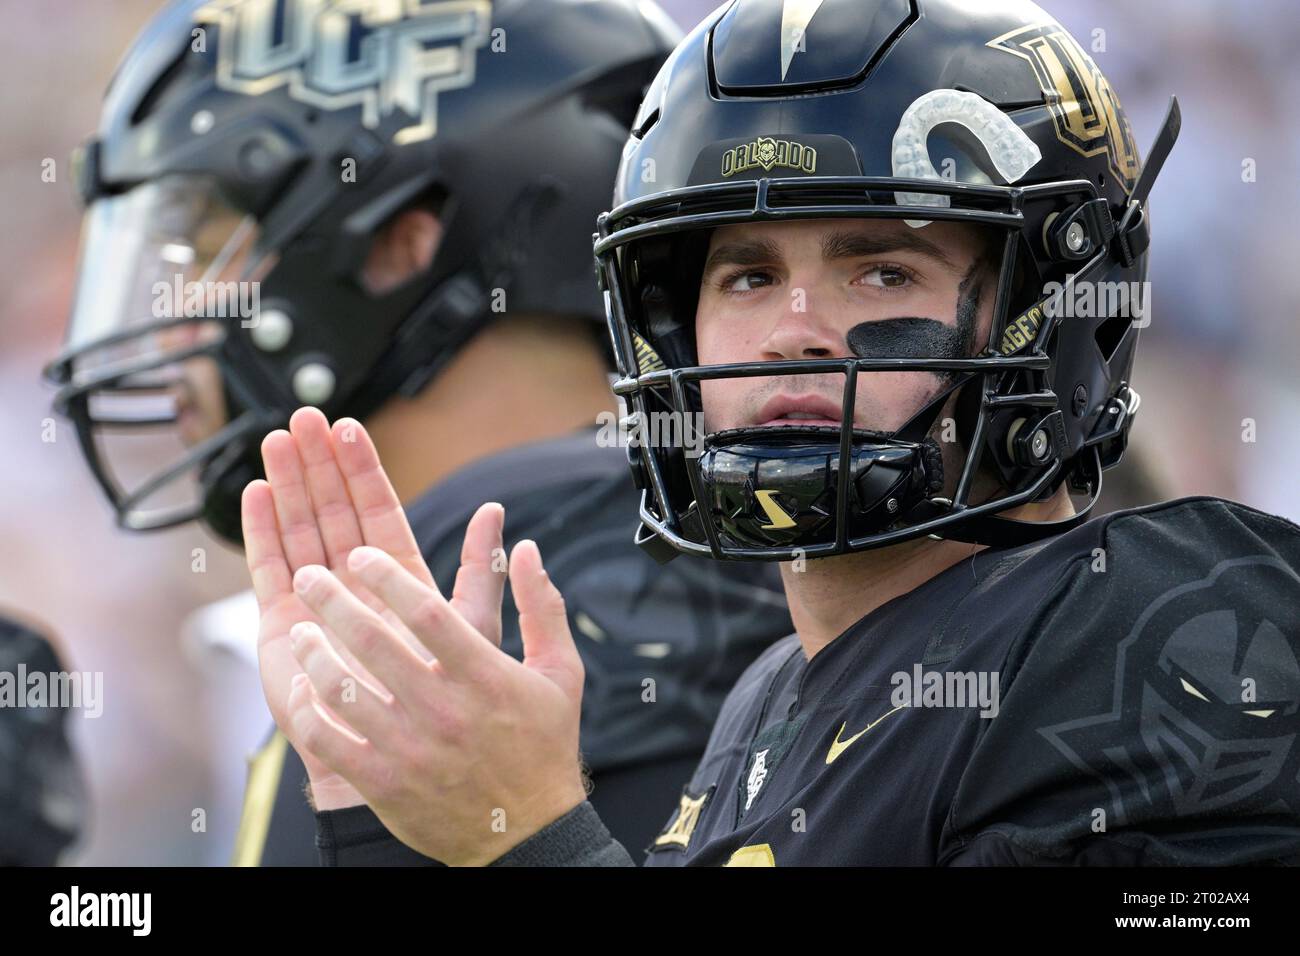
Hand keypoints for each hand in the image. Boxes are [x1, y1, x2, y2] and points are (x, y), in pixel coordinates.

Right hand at [241, 407, 458, 809]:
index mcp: (399, 580)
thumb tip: (496, 512)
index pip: (377, 512)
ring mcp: (316, 603)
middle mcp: (354, 585)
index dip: (362, 471)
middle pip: (332, 512)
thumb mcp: (474, 629)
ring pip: (300, 531)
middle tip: (303, 417)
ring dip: (288, 486)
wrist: (409, 762)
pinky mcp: (284, 629)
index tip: (349, 428)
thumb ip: (481, 572)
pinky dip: (263, 532)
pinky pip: (271, 571)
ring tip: (276, 440)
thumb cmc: (447, 703)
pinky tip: (258, 492)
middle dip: (318, 465)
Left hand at [284, 529, 586, 866]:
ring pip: (341, 688)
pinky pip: (328, 740)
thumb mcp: (560, 671)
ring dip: (313, 652)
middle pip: (373, 642)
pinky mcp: (384, 784)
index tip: (360, 556)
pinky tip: (308, 688)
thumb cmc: (543, 744)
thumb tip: (524, 547)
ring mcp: (410, 749)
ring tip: (302, 632)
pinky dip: (309, 710)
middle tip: (309, 576)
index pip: (427, 612)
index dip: (387, 577)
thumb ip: (542, 605)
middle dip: (331, 600)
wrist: (526, 834)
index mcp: (485, 676)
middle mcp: (444, 710)